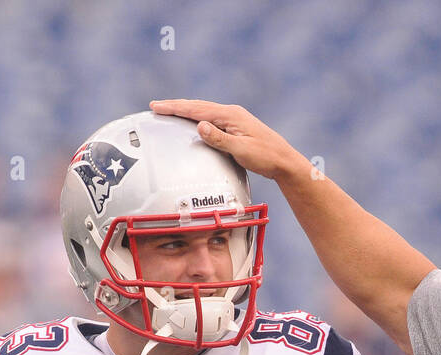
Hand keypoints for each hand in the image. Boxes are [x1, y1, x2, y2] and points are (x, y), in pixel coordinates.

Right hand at [149, 100, 309, 181]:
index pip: (196, 110)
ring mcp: (235, 119)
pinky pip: (212, 119)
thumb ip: (219, 138)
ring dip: (186, 111)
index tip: (156, 106)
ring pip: (204, 112)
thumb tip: (199, 126)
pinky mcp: (237, 127)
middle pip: (198, 107)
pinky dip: (197, 118)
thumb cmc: (266, 157)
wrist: (285, 162)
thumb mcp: (241, 150)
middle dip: (176, 106)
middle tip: (155, 106)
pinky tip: (193, 123)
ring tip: (169, 111)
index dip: (175, 108)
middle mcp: (231, 113)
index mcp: (230, 115)